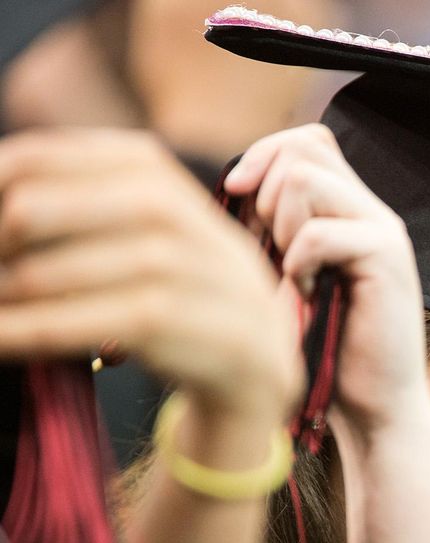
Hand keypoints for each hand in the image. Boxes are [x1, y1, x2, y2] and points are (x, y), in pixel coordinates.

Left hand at [0, 128, 301, 422]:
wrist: (260, 354)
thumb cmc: (185, 287)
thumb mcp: (154, 225)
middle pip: (35, 208)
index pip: (37, 158)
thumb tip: (2, 190)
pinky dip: (26, 332)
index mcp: (150, 170)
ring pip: (51, 271)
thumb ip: (91, 195)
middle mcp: (167, 209)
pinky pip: (78, 322)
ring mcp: (176, 266)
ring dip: (5, 291)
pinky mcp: (176, 321)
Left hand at [222, 124, 429, 438]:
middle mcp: (372, 210)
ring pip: (305, 179)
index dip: (263, 156)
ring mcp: (384, 231)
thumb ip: (274, 229)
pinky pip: (320, 233)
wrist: (374, 407)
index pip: (305, 140)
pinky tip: (307, 294)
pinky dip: (298, 263)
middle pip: (303, 148)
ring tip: (292, 272)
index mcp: (350, 209)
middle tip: (270, 248)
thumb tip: (232, 185)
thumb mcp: (288, 277)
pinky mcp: (389, 260)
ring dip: (280, 226)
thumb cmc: (324, 350)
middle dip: (265, 192)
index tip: (236, 198)